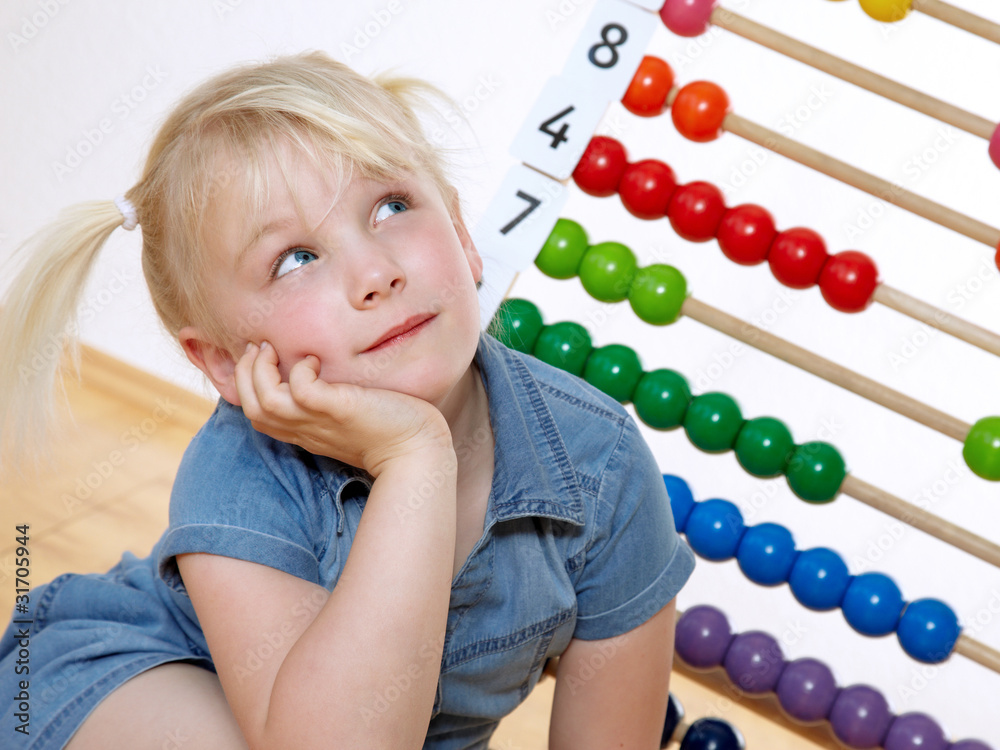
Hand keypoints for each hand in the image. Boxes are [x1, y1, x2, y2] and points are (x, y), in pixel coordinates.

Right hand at [235, 342, 453, 476]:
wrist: (417, 451)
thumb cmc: (390, 430)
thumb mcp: (348, 417)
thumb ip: (329, 402)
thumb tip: (320, 374)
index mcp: (305, 432)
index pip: (259, 415)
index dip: (247, 387)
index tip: (258, 360)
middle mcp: (306, 429)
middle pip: (252, 408)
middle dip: (244, 374)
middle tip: (258, 348)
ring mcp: (320, 421)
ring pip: (265, 402)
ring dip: (260, 371)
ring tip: (271, 349)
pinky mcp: (339, 410)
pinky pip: (302, 391)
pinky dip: (300, 372)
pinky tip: (314, 360)